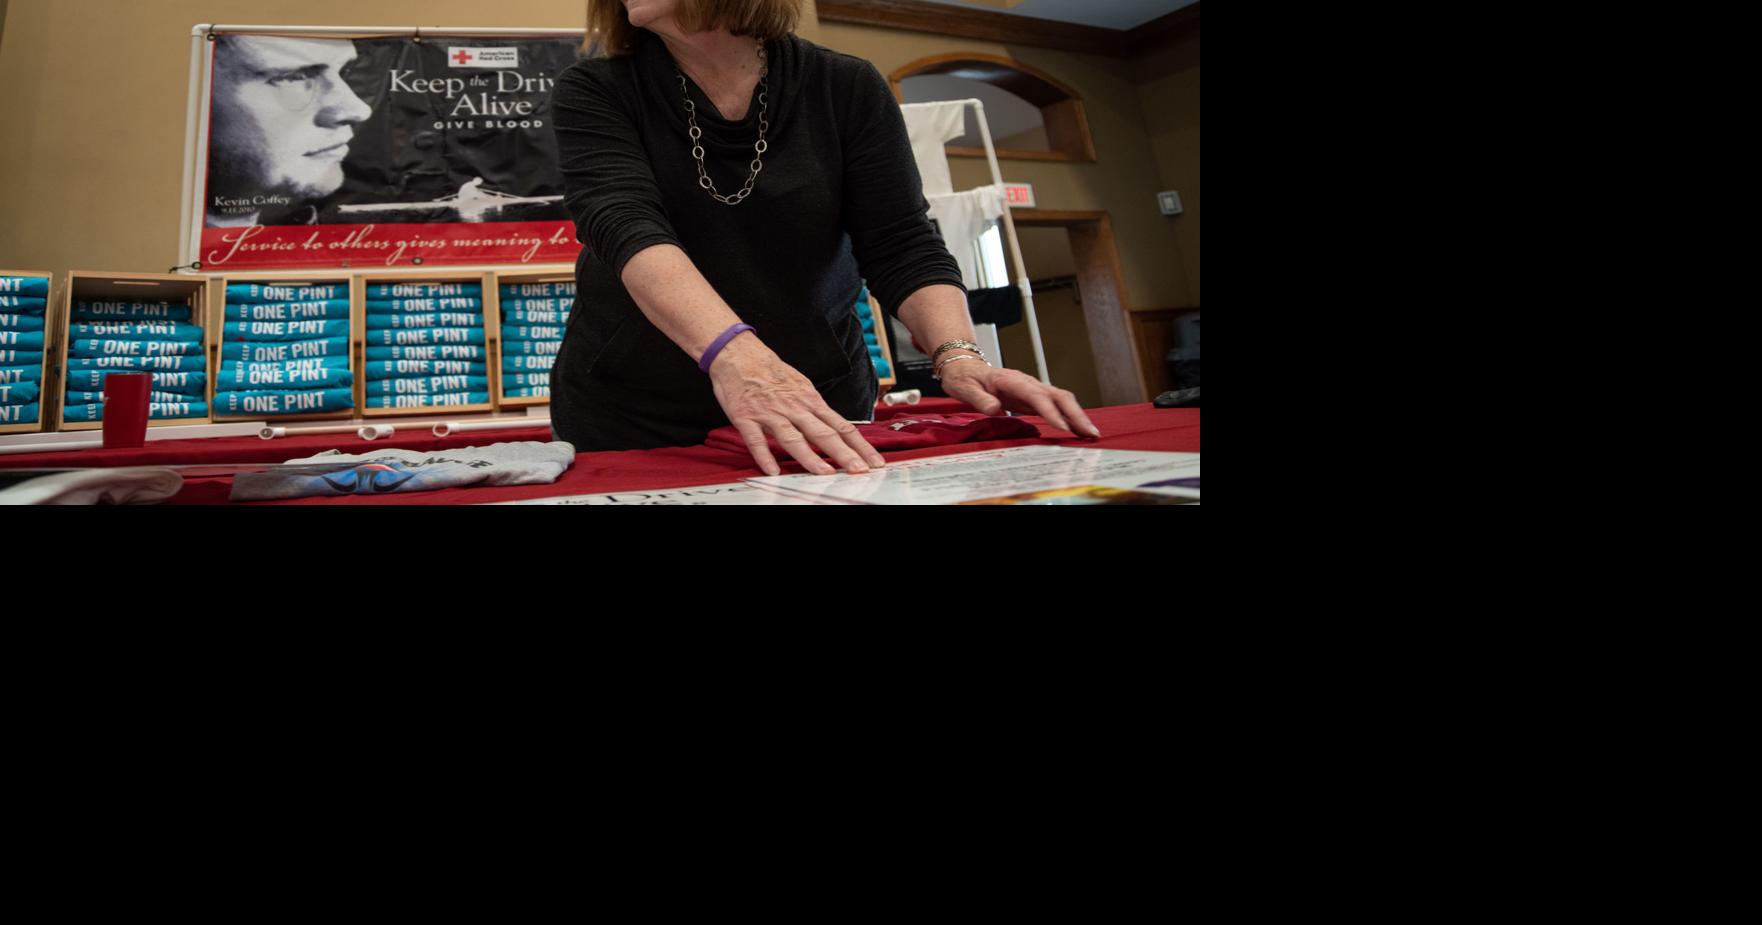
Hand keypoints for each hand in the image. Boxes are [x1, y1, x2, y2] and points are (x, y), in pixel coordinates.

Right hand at [708, 334, 887, 475]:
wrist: (740, 354)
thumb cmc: (772, 374)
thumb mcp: (802, 388)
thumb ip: (816, 412)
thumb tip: (837, 431)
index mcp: (811, 402)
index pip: (842, 426)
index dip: (859, 445)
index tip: (874, 461)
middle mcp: (795, 408)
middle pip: (823, 433)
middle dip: (843, 454)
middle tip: (858, 470)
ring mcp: (770, 413)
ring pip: (793, 438)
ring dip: (810, 457)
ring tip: (824, 473)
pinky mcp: (746, 417)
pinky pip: (756, 440)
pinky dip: (764, 455)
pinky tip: (772, 470)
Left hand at [938, 360, 1101, 437]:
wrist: (965, 368)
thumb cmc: (964, 378)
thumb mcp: (964, 388)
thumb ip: (979, 398)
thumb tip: (993, 409)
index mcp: (1012, 380)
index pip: (1036, 396)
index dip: (1050, 411)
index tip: (1062, 427)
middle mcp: (1028, 383)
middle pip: (1059, 396)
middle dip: (1076, 414)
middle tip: (1089, 432)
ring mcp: (1032, 390)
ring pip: (1061, 400)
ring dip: (1077, 416)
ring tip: (1090, 434)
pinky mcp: (1033, 398)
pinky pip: (1056, 406)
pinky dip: (1069, 417)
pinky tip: (1078, 429)